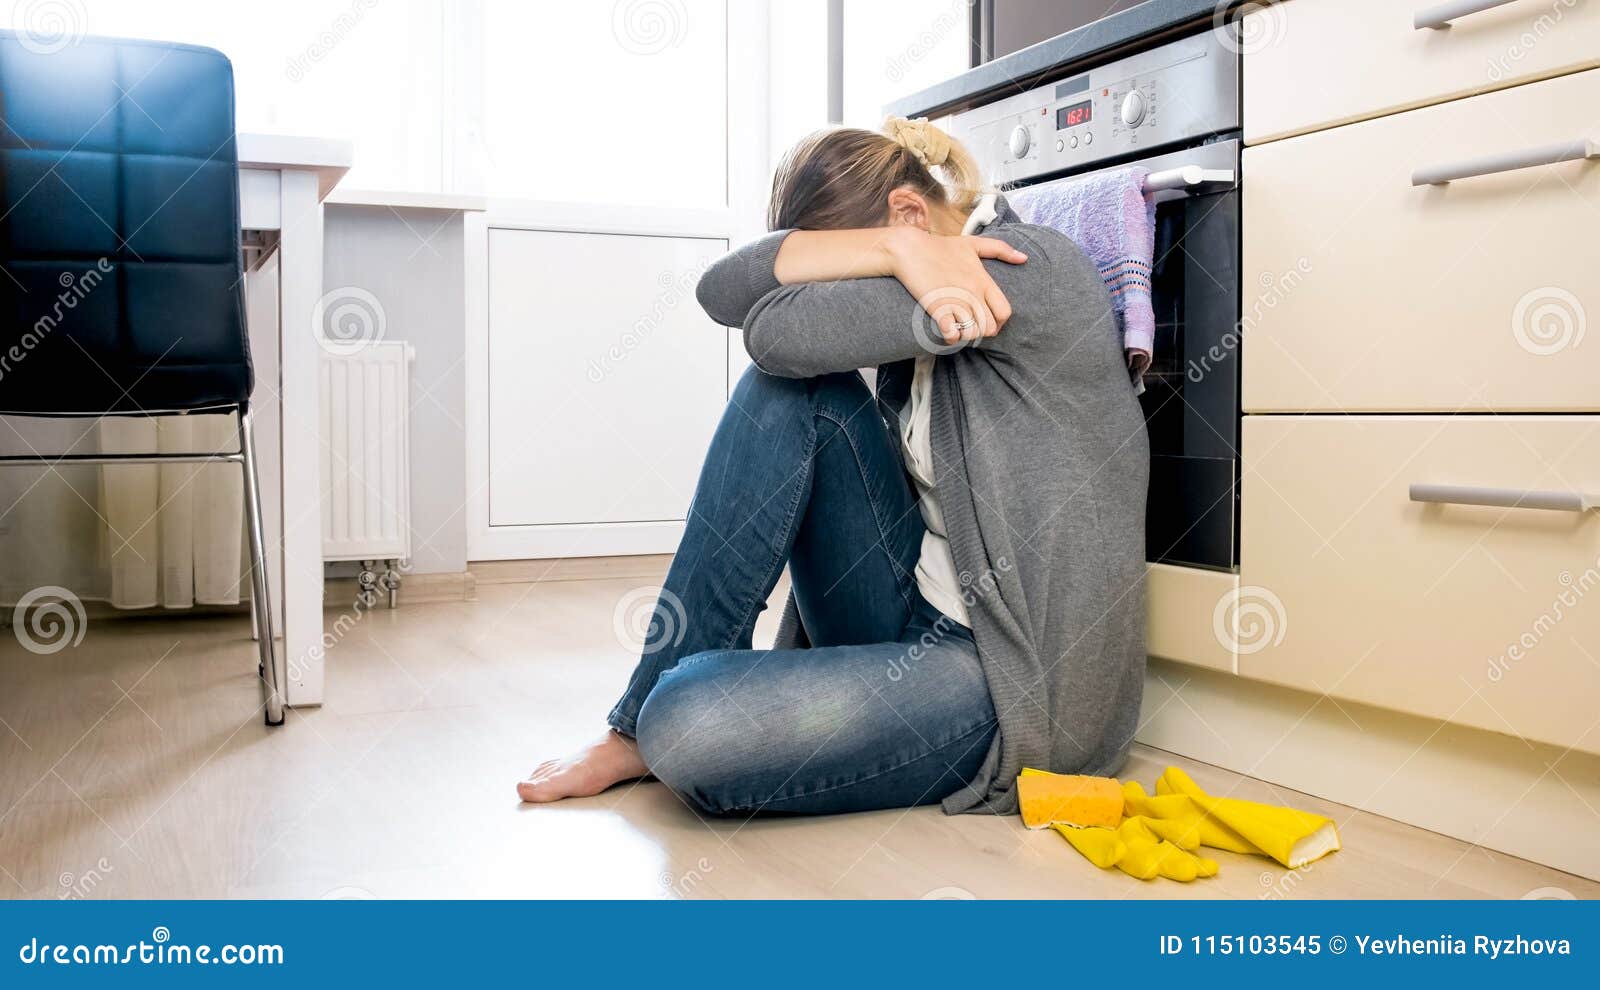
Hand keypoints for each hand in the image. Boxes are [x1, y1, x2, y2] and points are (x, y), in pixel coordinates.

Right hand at [886, 227, 1027, 346]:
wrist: (908, 248)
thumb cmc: (940, 246)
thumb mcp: (973, 244)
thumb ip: (1001, 249)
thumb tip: (1024, 258)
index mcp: (983, 280)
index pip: (1004, 312)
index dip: (998, 322)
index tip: (987, 320)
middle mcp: (972, 293)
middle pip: (989, 328)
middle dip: (981, 330)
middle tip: (969, 325)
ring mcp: (955, 301)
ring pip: (972, 334)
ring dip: (965, 335)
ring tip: (957, 328)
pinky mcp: (936, 308)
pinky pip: (951, 335)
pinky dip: (950, 338)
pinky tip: (945, 330)